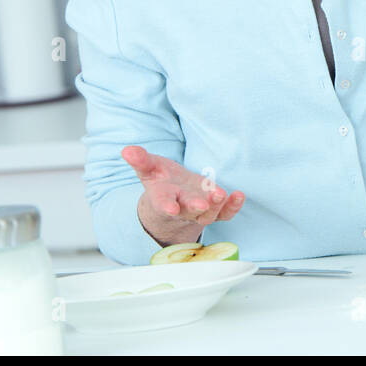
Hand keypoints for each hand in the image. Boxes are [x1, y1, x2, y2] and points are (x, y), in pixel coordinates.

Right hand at [123, 145, 244, 243]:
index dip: (166, 206)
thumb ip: (140, 160)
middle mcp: (182, 208)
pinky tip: (239, 196)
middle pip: (189, 211)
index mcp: (164, 199)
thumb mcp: (149, 168)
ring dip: (216, 206)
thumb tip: (127, 150)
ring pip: (209, 215)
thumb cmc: (162, 181)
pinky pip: (225, 214)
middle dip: (196, 207)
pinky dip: (232, 207)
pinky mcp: (215, 210)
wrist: (175, 196)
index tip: (170, 207)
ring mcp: (200, 211)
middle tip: (203, 203)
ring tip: (221, 194)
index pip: (164, 204)